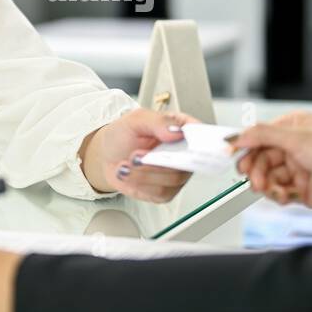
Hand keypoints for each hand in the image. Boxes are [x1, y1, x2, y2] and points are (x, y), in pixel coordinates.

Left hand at [79, 108, 196, 201]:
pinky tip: (128, 173)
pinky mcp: (165, 190)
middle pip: (189, 163)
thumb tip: (177, 132)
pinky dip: (140, 184)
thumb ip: (158, 122)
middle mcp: (184, 154)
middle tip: (137, 156)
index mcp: (183, 130)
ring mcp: (176, 174)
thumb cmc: (124, 134)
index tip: (186, 146)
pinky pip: (160, 193)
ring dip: (145, 173)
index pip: (203, 136)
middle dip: (160, 161)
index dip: (204, 143)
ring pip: (173, 180)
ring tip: (127, 163)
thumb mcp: (137, 119)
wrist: (108, 154)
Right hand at [230, 111, 311, 222]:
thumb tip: (238, 134)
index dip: (245, 145)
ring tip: (271, 189)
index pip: (260, 135)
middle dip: (255, 169)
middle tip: (253, 177)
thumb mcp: (298, 138)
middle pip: (260, 158)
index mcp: (294, 127)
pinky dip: (277, 195)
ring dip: (266, 184)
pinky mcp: (300, 190)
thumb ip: (263, 135)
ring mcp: (297, 168)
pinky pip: (277, 192)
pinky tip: (284, 196)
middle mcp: (294, 146)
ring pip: (267, 176)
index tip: (231, 153)